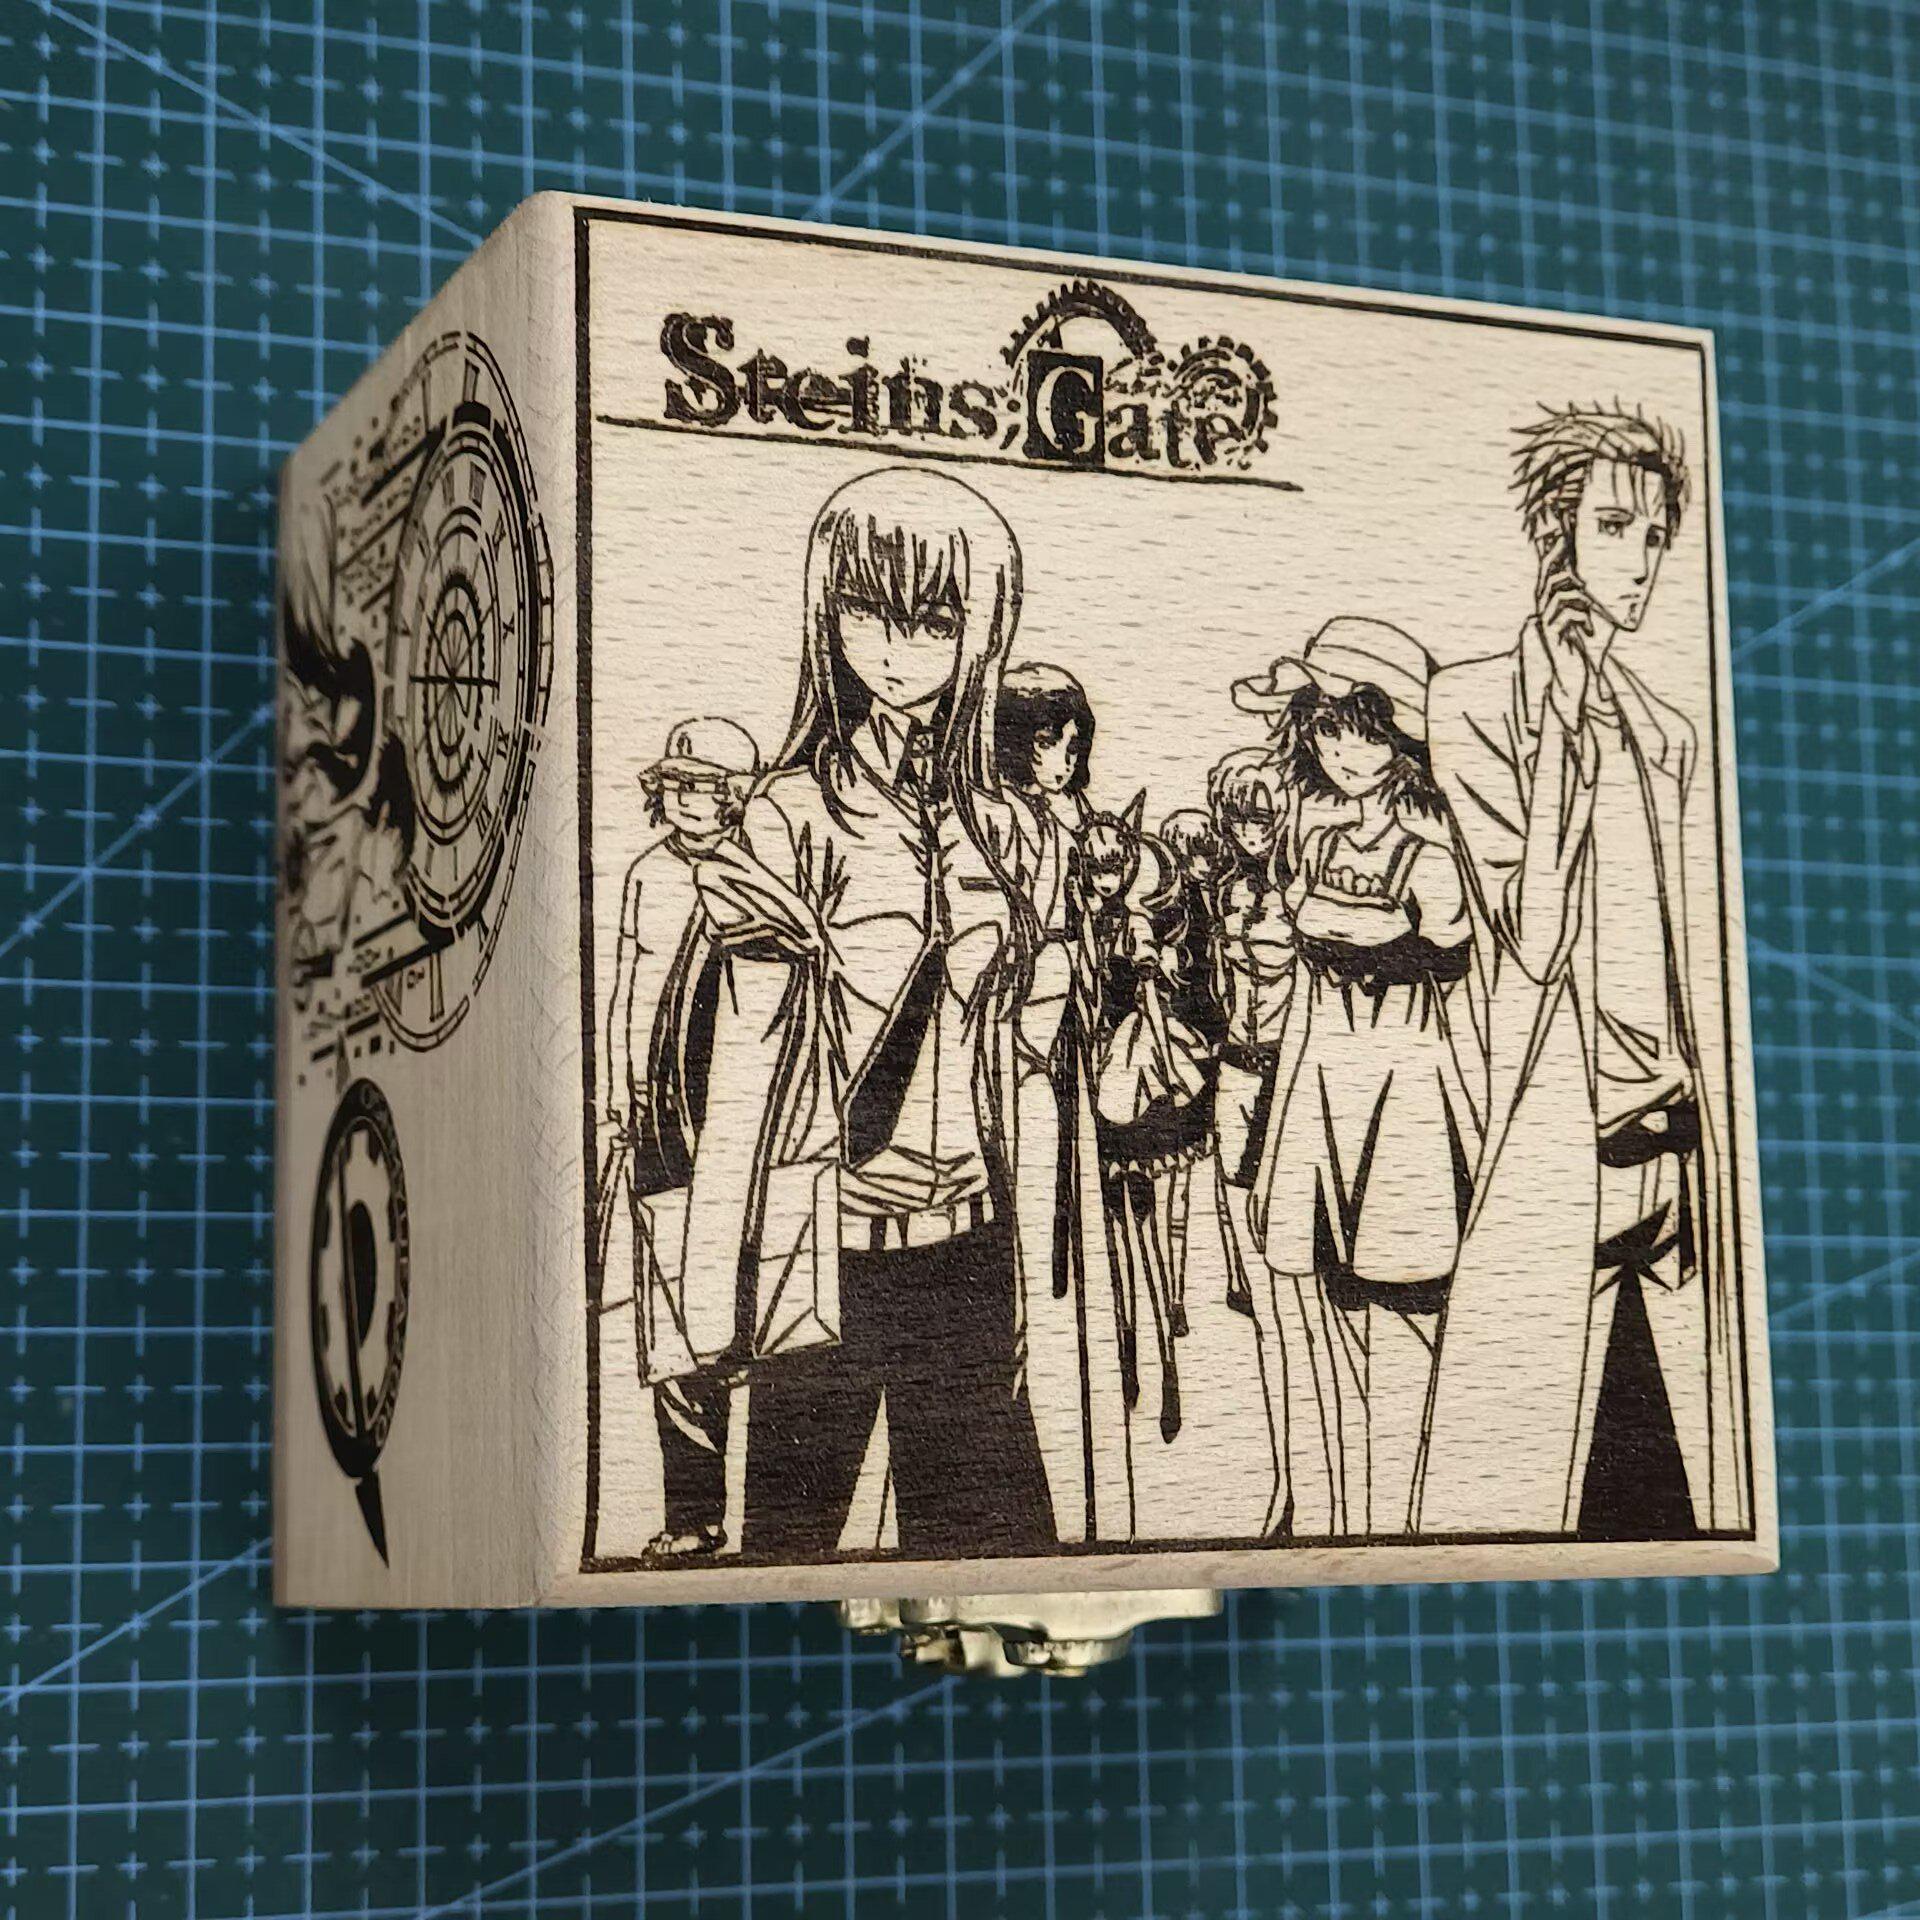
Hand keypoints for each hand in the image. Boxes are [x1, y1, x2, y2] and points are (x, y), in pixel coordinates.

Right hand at [1536, 549, 1593, 717]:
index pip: (1548, 572)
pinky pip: (1565, 612)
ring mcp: (1545, 622)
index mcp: (1551, 605)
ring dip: (1579, 596)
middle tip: (1565, 540)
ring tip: (1590, 608)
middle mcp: (1543, 611)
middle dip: (1556, 556)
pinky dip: (1581, 615)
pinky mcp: (1551, 635)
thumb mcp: (1586, 619)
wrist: (1573, 680)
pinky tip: (1588, 628)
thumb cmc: (1582, 651)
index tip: (1561, 533)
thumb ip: (1584, 600)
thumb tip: (1591, 579)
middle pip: (1547, 575)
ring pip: (1558, 592)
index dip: (1553, 552)